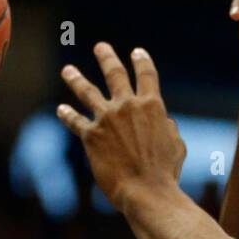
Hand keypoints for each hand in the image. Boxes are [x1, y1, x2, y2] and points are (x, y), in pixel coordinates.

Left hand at [56, 44, 185, 213]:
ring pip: (87, 91)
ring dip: (76, 79)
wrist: (146, 191)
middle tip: (101, 47)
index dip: (142, 61)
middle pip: (114, 74)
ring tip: (68, 70)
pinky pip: (76, 121)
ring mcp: (106, 119)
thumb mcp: (177, 146)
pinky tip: (61, 110)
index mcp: (152, 106)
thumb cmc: (166, 172)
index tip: (137, 52)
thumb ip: (169, 129)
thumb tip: (164, 121)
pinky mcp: (90, 136)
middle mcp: (127, 106)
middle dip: (107, 58)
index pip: (147, 75)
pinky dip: (67, 115)